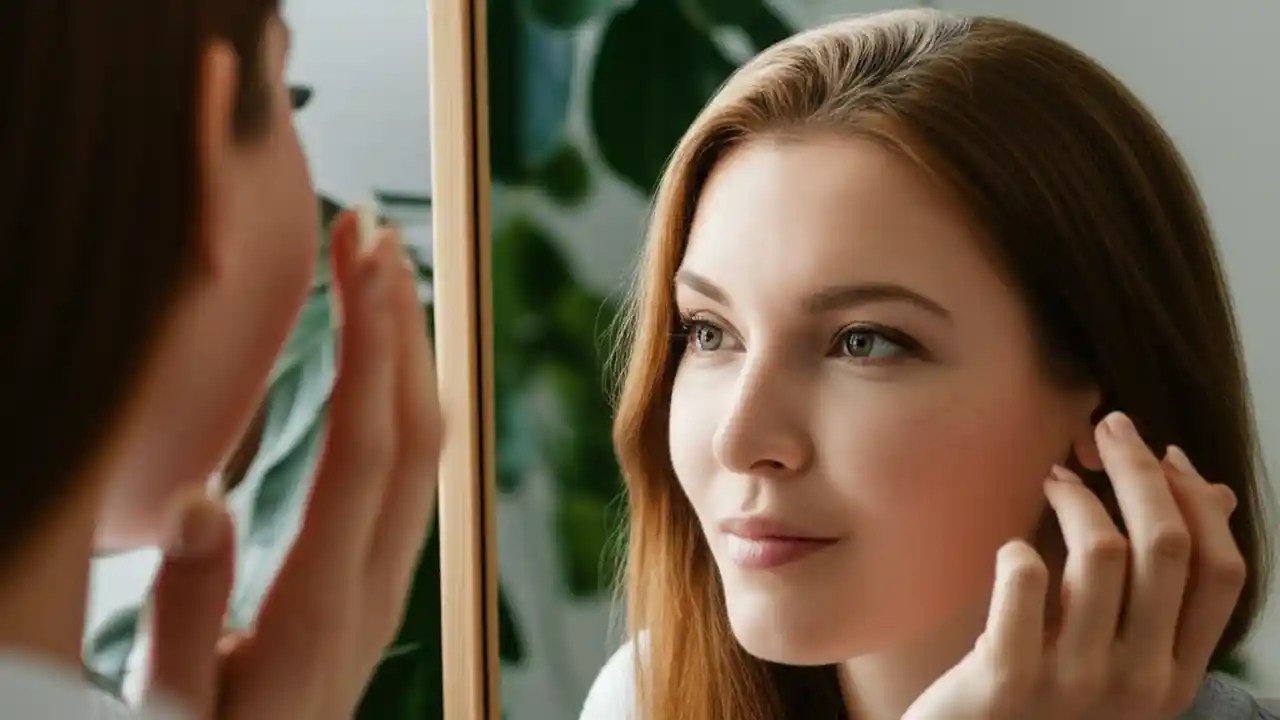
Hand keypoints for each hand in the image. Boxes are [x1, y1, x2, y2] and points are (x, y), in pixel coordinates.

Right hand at [137, 211, 442, 718]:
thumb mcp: (170, 702)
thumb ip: (182, 609)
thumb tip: (201, 499)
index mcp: (321, 601)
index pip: (366, 446)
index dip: (372, 344)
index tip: (362, 256)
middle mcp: (374, 581)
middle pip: (413, 429)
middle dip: (399, 321)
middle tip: (371, 231)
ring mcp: (386, 578)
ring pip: (423, 447)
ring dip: (407, 352)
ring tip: (380, 273)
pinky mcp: (379, 579)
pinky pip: (410, 471)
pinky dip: (401, 396)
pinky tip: (380, 363)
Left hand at [904, 411, 1243, 719]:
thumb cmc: (1047, 702)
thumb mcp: (1120, 656)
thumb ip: (1162, 591)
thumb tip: (1215, 495)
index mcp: (1176, 675)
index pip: (1221, 571)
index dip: (1198, 501)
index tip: (1165, 454)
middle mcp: (1140, 681)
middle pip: (1167, 547)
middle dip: (1139, 470)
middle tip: (1107, 427)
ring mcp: (1076, 682)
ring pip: (1102, 553)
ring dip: (1078, 500)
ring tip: (1054, 481)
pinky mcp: (1009, 680)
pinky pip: (1026, 581)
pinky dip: (1019, 550)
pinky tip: (1012, 548)